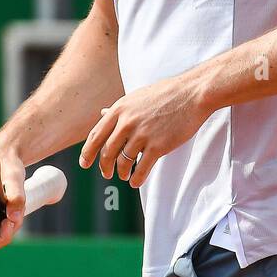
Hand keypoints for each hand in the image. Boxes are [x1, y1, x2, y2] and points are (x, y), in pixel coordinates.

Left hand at [78, 77, 209, 188]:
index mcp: (119, 109)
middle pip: (107, 152)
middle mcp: (127, 122)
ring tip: (124, 176)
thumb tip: (102, 112)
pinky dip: (136, 179)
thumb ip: (119, 109)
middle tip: (106, 174)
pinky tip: (135, 182)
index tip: (84, 163)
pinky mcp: (157, 146)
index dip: (87, 152)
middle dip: (104, 166)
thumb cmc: (166, 94)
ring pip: (123, 162)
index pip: (96, 136)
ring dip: (121, 173)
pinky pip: (141, 169)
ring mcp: (142, 135)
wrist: (192, 94)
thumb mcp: (136, 97)